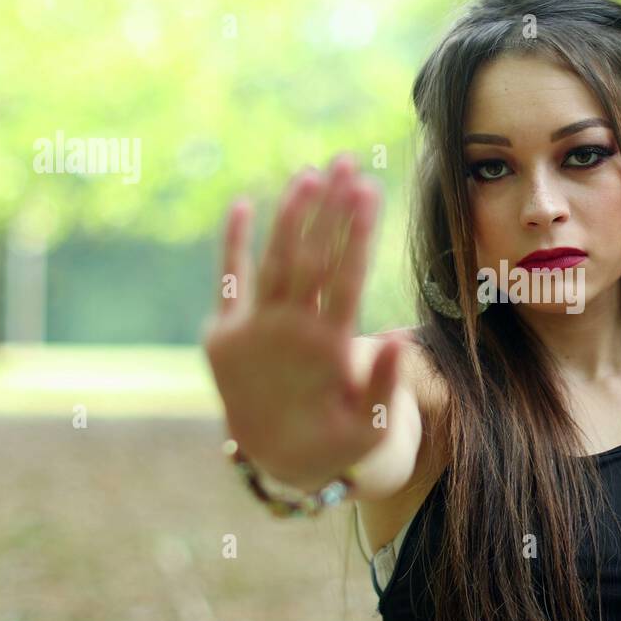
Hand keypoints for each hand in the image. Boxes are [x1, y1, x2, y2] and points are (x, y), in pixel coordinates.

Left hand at [203, 155, 402, 491]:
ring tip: (310, 172)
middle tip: (347, 162)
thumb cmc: (337, 435)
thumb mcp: (372, 424)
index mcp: (325, 353)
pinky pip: (228, 281)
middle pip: (310, 258)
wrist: (273, 458)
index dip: (358, 231)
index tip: (371, 191)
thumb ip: (385, 385)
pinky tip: (242, 203)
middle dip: (330, 207)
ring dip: (291, 215)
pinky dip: (232, 244)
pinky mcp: (221, 334)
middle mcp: (284, 336)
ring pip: (273, 261)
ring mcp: (249, 332)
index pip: (345, 279)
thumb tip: (399, 339)